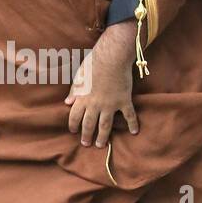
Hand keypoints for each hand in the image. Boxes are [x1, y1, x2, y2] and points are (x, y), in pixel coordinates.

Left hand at [64, 19, 139, 148]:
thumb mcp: (79, 77)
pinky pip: (128, 115)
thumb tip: (67, 102)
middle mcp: (95, 104)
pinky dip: (132, 124)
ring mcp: (110, 104)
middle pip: (89, 124)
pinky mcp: (123, 100)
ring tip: (101, 145)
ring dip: (103, 136)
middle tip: (86, 144)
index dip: (73, 125)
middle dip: (86, 135)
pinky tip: (134, 132)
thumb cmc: (93, 64)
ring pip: (105, 125)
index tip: (73, 131)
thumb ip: (74, 91)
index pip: (75, 116)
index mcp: (83, 98)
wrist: (112, 57)